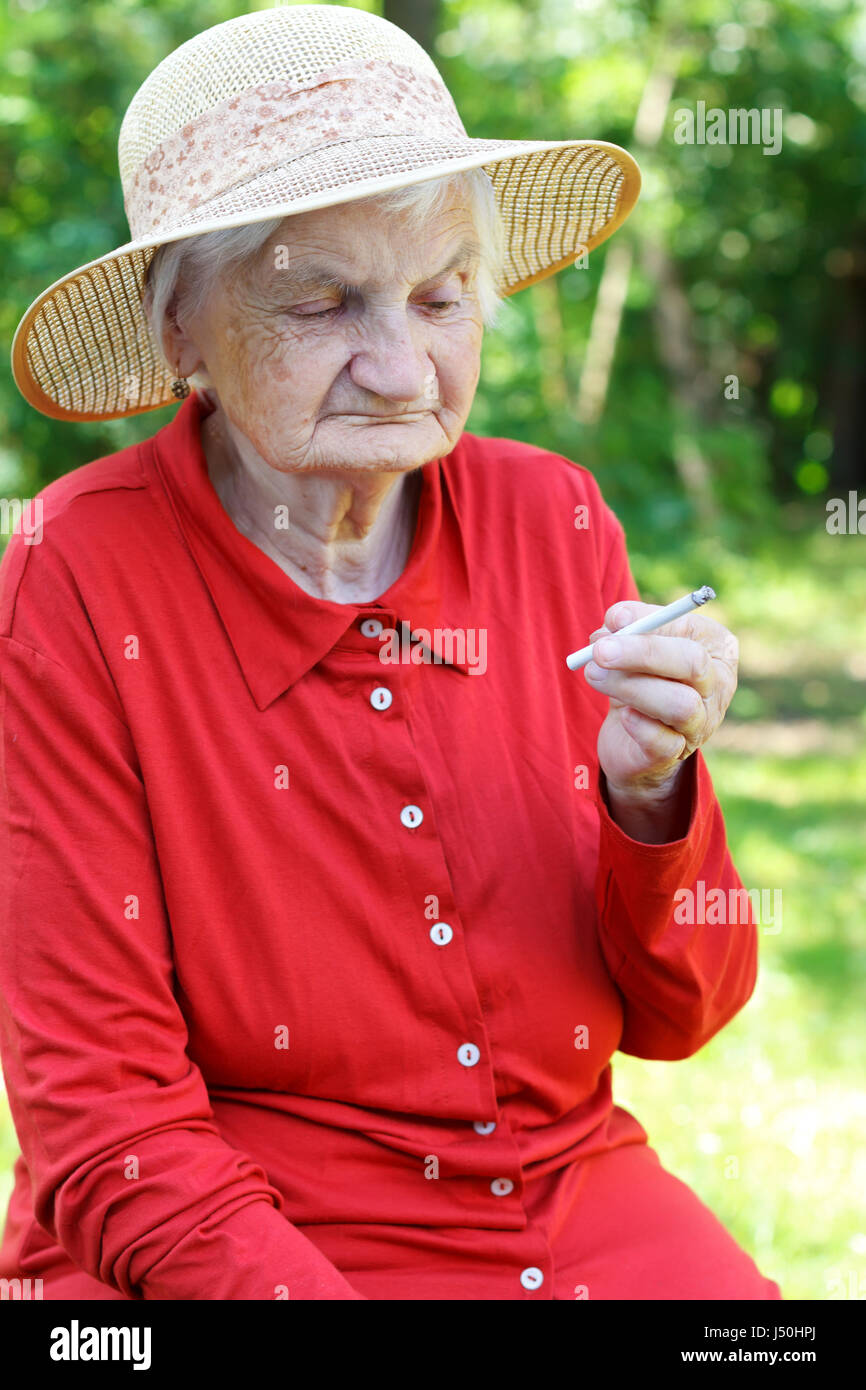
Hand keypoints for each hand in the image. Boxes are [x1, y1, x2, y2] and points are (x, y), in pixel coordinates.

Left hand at [584, 599, 738, 802]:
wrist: (631, 737)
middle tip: (600, 651)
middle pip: (693, 663)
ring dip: (631, 688)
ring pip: (680, 704)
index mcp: (714, 647)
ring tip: (595, 677)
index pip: (691, 629)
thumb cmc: (638, 678)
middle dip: (642, 653)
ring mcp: (703, 722)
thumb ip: (626, 629)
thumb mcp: (632, 647)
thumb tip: (616, 621)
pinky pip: (662, 741)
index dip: (650, 621)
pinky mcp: (677, 752)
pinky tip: (622, 716)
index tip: (613, 620)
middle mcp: (718, 685)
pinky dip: (638, 726)